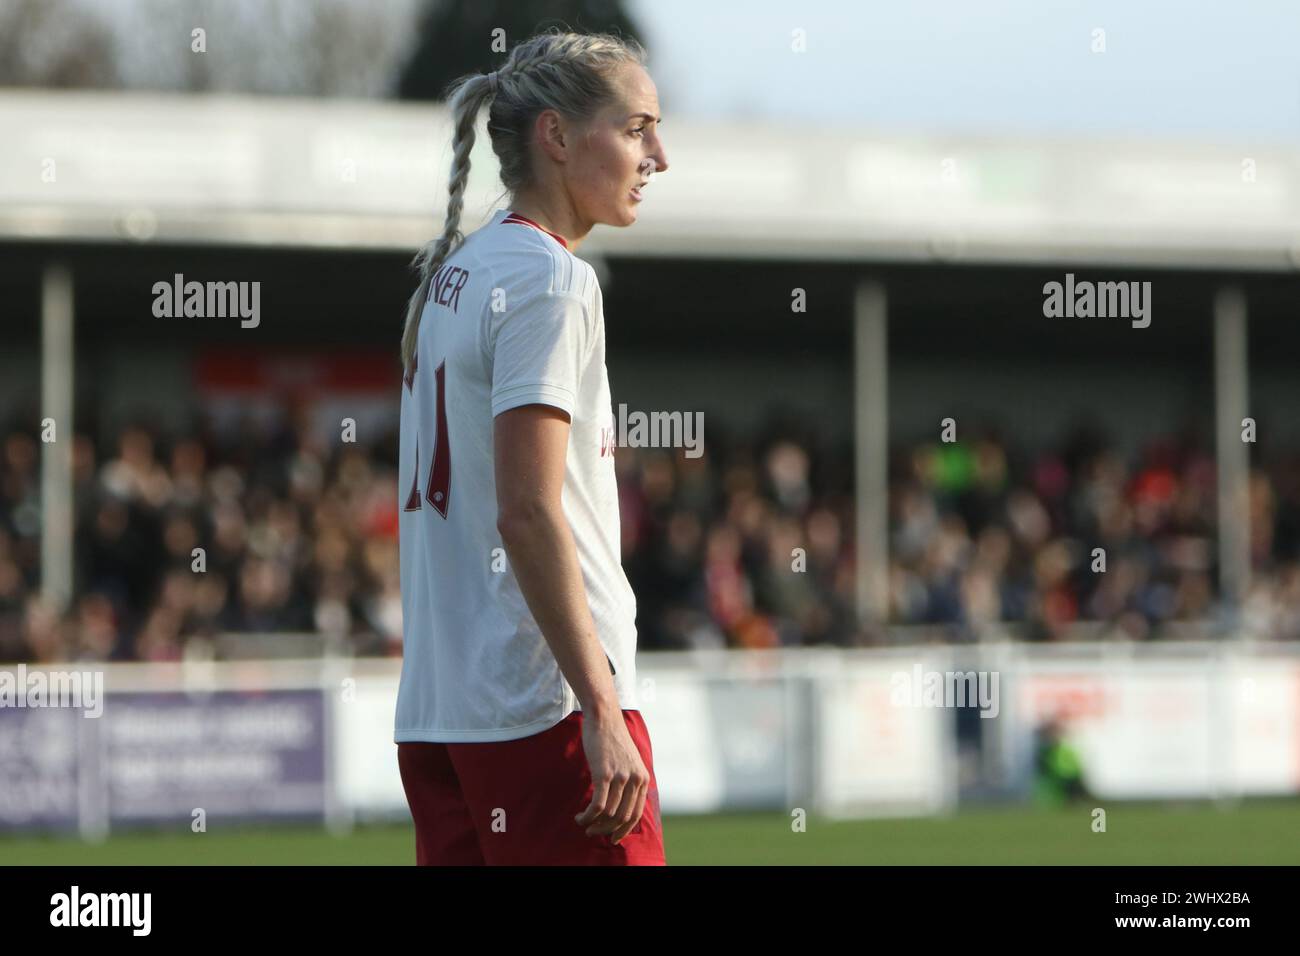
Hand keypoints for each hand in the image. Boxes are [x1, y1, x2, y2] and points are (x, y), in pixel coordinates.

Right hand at [574, 711, 648, 844]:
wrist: (604, 718)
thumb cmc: (612, 739)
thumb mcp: (629, 761)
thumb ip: (629, 781)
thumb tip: (620, 805)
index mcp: (643, 779)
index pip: (636, 815)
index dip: (624, 830)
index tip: (613, 838)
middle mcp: (635, 780)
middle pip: (622, 818)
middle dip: (606, 830)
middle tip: (593, 832)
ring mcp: (621, 777)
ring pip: (609, 814)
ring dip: (594, 824)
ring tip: (583, 823)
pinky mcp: (604, 774)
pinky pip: (597, 805)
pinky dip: (588, 815)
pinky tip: (580, 816)